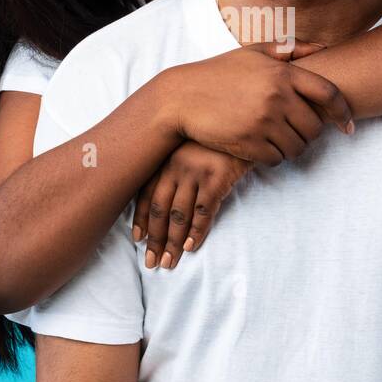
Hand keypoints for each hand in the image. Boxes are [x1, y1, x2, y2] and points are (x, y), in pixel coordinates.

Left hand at [132, 141, 252, 268]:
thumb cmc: (216, 138)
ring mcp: (195, 171)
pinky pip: (203, 210)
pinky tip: (190, 247)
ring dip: (172, 242)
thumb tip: (165, 197)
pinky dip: (196, 231)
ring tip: (169, 262)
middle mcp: (175, 165)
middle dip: (154, 239)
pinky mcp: (217, 177)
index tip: (137, 239)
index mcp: (165, 159)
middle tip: (151, 262)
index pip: (146, 194)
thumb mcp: (190, 147)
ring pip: (178, 214)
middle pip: (159, 209)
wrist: (244, 119)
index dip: (141, 219)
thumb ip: (175, 166)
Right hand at [158, 40, 354, 166]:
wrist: (181, 98)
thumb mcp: (252, 52)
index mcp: (282, 72)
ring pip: (298, 146)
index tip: (349, 125)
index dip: (344, 111)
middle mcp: (277, 96)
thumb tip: (324, 48)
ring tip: (276, 138)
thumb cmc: (218, 73)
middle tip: (294, 130)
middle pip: (315, 126)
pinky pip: (277, 159)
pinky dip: (273, 157)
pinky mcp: (251, 143)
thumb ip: (289, 50)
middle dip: (308, 132)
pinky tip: (260, 146)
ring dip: (292, 147)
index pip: (329, 93)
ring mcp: (264, 121)